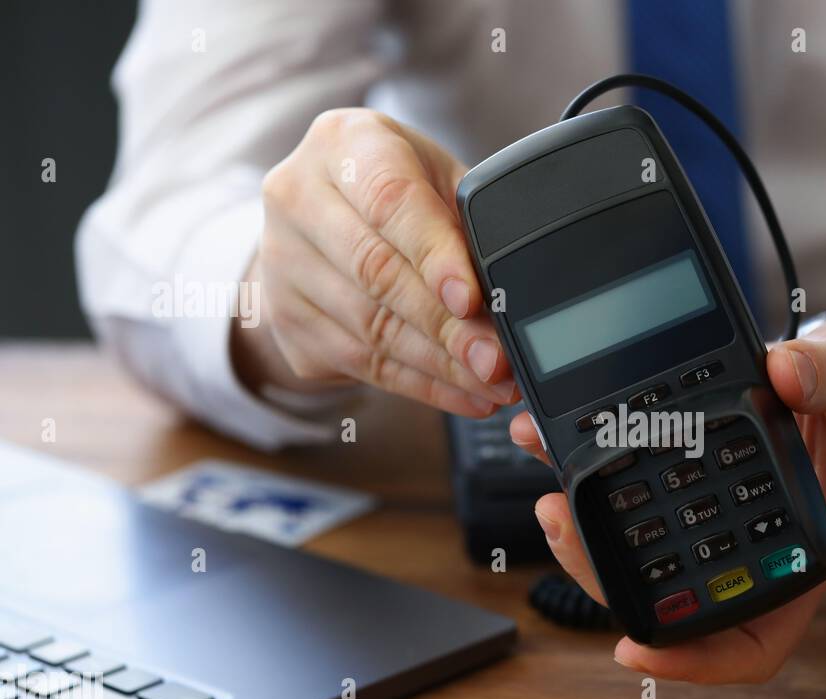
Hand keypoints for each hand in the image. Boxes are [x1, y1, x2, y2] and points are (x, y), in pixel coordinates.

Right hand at [232, 108, 515, 414]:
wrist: (321, 216)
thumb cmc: (397, 190)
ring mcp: (282, 263)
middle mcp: (296, 197)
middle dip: (445, 326)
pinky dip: (422, 386)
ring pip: (370, 328)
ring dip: (440, 365)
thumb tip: (514, 286)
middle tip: (497, 360)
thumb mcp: (435, 178)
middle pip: (376, 274)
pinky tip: (466, 396)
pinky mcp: (286, 321)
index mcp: (342, 143)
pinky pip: (362, 364)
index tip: (471, 298)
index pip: (389, 201)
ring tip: (493, 385)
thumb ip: (467, 219)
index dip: (433, 255)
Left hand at [509, 314, 825, 682]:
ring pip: (641, 556)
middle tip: (562, 529)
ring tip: (550, 500)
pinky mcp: (689, 477)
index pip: (754, 642)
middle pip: (672, 601)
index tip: (635, 650)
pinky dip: (594, 478)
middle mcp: (751, 546)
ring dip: (589, 537)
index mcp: (802, 550)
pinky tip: (555, 445)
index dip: (698, 663)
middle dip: (608, 580)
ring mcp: (716, 517)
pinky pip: (633, 495)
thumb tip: (787, 373)